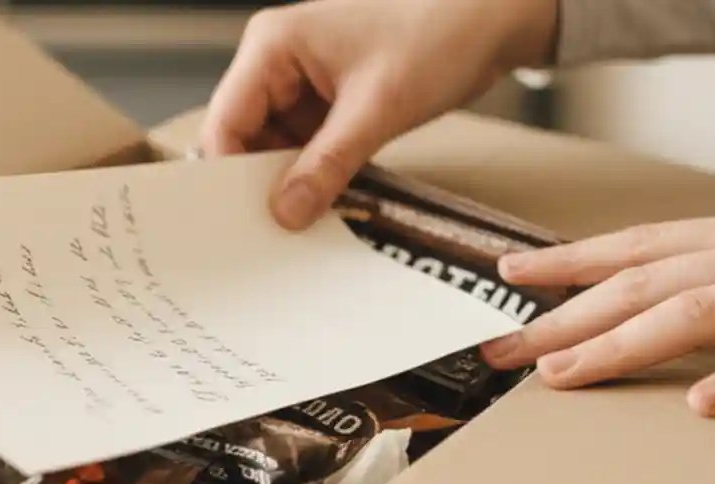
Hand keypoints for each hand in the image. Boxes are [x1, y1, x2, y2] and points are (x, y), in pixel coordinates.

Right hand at [199, 0, 558, 229]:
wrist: (488, 21)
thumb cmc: (436, 36)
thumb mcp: (377, 108)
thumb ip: (328, 164)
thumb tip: (286, 213)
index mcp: (271, 46)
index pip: (226, 122)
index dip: (230, 175)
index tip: (245, 222)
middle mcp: (275, 62)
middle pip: (244, 139)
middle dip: (262, 183)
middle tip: (278, 231)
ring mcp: (300, 84)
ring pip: (274, 150)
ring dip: (292, 183)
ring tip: (308, 219)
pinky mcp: (326, 103)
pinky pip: (305, 149)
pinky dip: (316, 176)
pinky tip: (329, 201)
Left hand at [480, 204, 714, 416]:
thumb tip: (655, 306)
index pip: (639, 244)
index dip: (570, 259)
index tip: (508, 274)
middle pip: (643, 281)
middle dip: (563, 316)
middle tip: (499, 349)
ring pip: (697, 311)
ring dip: (620, 344)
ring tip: (561, 376)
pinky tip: (703, 406)